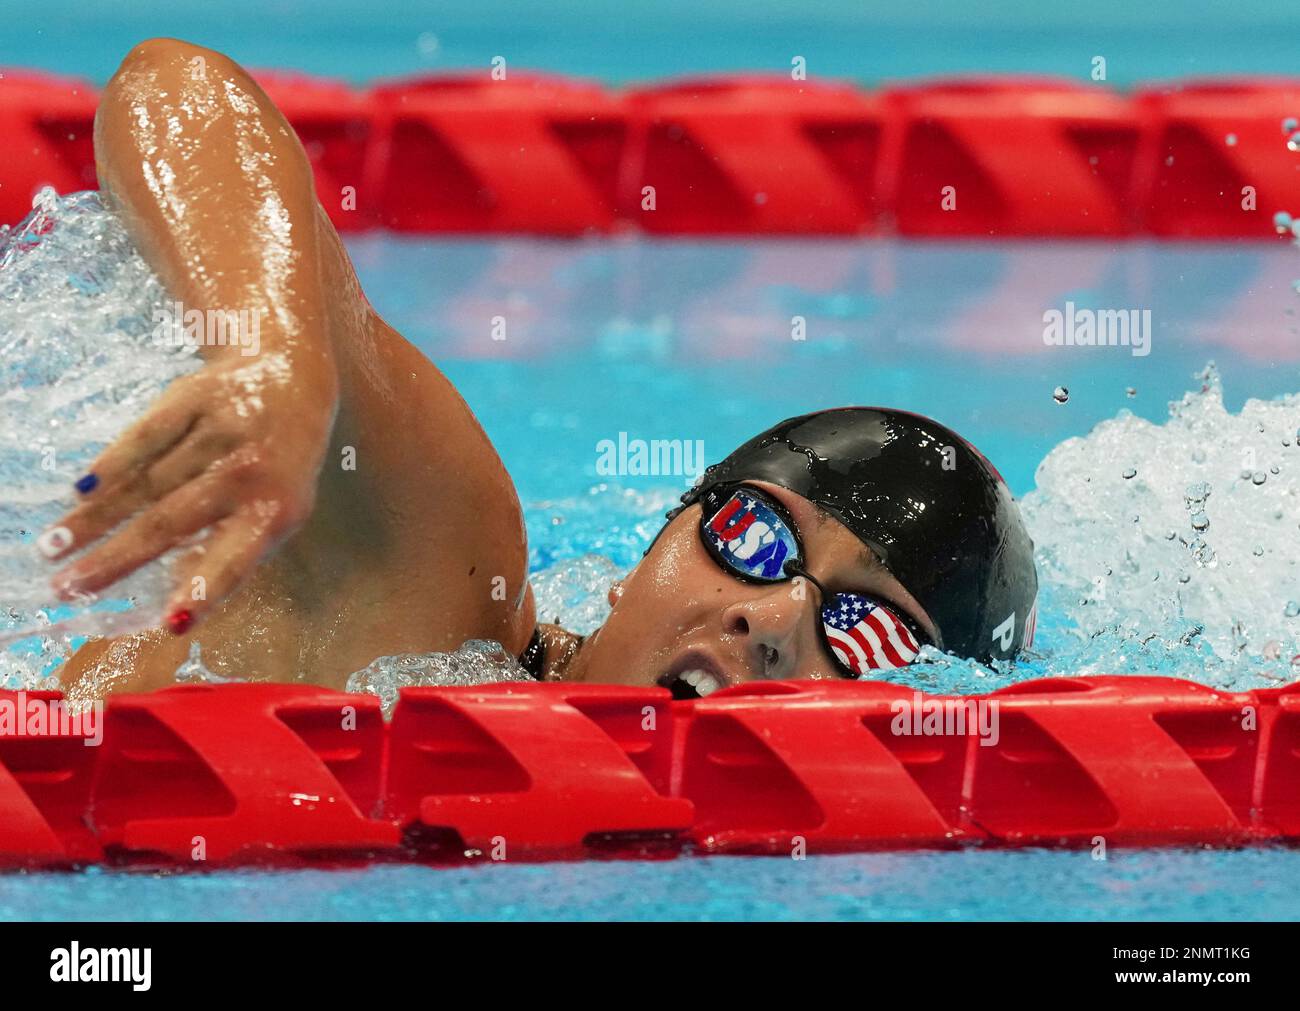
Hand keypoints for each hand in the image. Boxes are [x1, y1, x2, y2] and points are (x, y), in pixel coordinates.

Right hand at [41, 352, 335, 632]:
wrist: (293, 376)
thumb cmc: (278, 464)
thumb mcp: (276, 509)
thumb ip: (234, 549)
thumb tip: (179, 603)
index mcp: (275, 511)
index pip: (236, 559)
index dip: (204, 589)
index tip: (171, 622)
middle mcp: (249, 472)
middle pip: (170, 523)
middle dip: (114, 560)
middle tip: (65, 588)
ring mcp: (221, 432)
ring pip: (146, 483)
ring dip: (95, 519)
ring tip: (52, 547)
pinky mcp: (195, 396)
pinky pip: (146, 436)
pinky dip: (112, 465)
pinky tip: (81, 493)